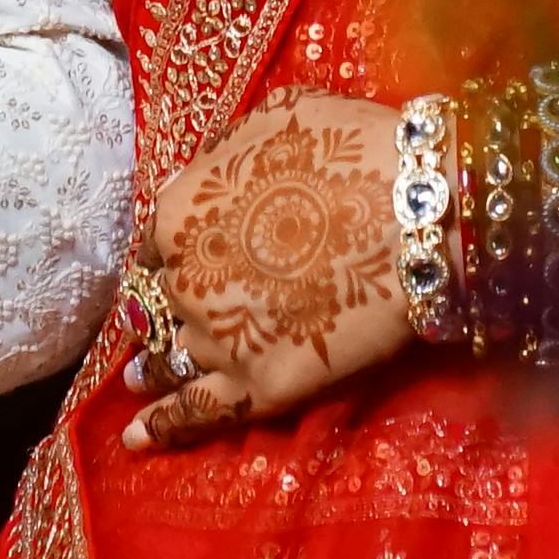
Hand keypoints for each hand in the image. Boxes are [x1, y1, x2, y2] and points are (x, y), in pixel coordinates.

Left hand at [123, 95, 418, 448]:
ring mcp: (219, 339)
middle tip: (161, 321)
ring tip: (139, 379)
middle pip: (164, 301)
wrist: (419, 212)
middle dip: (167, 307)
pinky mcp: (261, 386)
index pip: (156, 243)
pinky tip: (141, 440)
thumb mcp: (275, 119)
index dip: (172, 253)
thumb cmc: (354, 152)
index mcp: (179, 215)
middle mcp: (184, 281)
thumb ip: (224, 152)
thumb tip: (200, 174)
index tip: (180, 262)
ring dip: (152, 368)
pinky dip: (166, 428)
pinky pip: (199, 413)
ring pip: (171, 359)